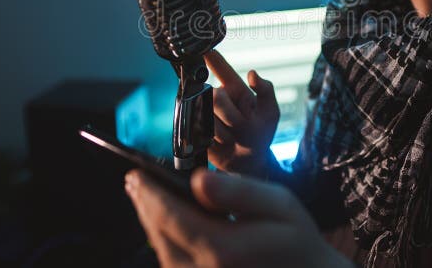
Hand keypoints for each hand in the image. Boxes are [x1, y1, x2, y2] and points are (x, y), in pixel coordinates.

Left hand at [125, 168, 350, 267]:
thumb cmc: (297, 242)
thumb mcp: (279, 205)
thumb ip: (239, 191)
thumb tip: (197, 180)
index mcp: (222, 249)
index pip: (170, 216)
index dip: (149, 193)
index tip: (135, 173)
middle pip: (159, 236)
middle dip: (145, 205)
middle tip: (134, 181)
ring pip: (162, 253)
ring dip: (151, 224)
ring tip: (145, 199)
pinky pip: (174, 265)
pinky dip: (164, 242)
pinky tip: (166, 224)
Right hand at [204, 50, 278, 176]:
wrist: (247, 162)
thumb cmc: (261, 132)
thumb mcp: (271, 113)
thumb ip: (266, 91)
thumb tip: (252, 74)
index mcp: (236, 90)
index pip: (222, 69)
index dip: (212, 58)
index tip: (202, 48)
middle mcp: (218, 99)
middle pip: (214, 95)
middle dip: (227, 112)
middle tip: (239, 125)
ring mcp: (205, 114)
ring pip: (205, 116)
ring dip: (222, 132)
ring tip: (232, 138)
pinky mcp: (195, 131)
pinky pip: (197, 132)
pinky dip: (211, 141)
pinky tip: (220, 144)